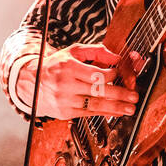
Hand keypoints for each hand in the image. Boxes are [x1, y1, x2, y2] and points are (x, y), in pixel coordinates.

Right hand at [17, 43, 139, 120]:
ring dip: (116, 107)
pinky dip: (104, 113)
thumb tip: (115, 57)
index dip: (112, 75)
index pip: (96, 74)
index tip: (122, 75)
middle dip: (120, 94)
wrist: (31, 83)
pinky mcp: (65, 113)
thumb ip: (95, 51)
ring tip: (130, 108)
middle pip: (98, 91)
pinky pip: (88, 114)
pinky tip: (116, 112)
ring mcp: (65, 101)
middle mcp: (65, 85)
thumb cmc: (55, 66)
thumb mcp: (72, 52)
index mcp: (68, 67)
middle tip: (134, 96)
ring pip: (95, 105)